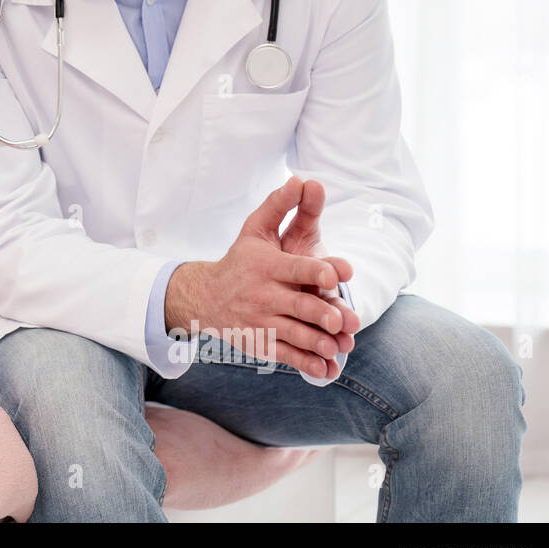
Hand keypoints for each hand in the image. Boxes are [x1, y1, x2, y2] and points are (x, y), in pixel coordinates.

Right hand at [179, 177, 357, 378]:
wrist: (205, 297)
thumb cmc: (240, 259)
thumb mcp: (255, 229)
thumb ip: (279, 206)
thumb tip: (302, 178)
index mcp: (266, 266)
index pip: (293, 267)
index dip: (314, 271)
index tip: (334, 276)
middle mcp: (263, 294)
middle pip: (297, 305)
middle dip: (320, 313)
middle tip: (343, 320)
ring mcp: (261, 321)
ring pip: (293, 333)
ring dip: (316, 342)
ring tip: (337, 347)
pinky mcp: (261, 342)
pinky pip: (286, 355)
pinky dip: (306, 364)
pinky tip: (327, 369)